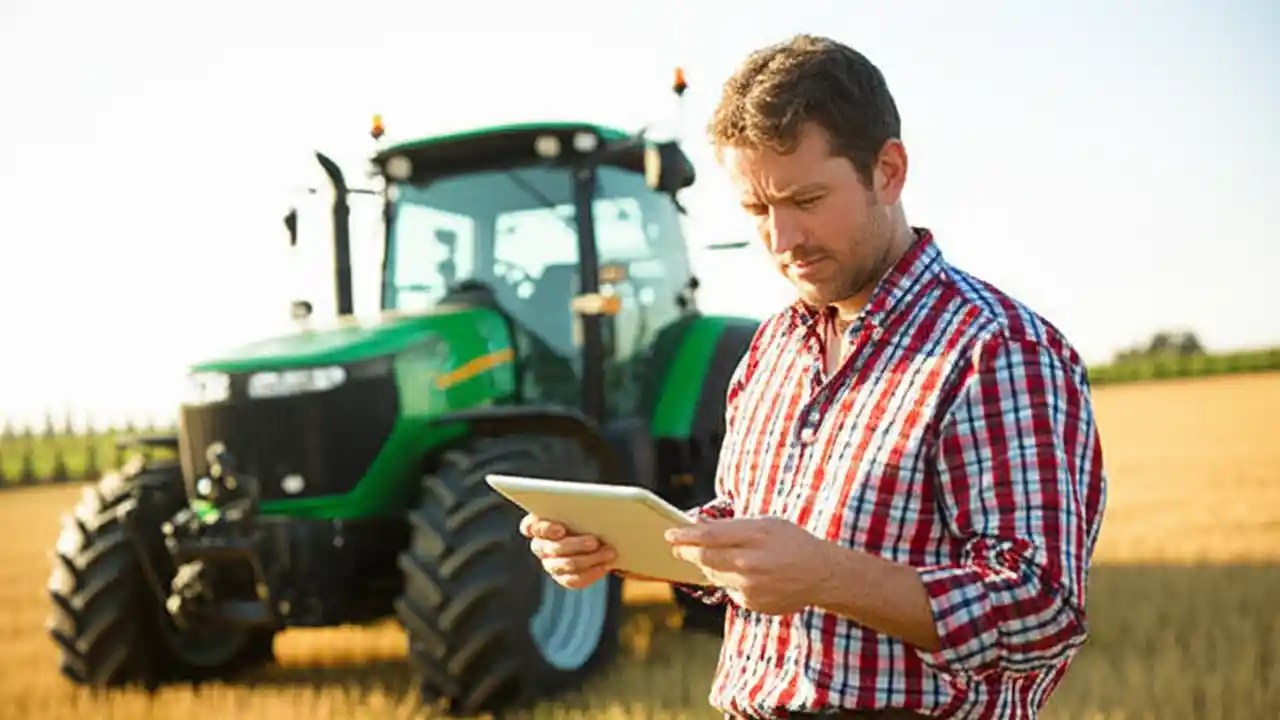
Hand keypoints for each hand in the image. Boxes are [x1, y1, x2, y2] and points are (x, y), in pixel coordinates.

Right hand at [519, 514, 616, 588]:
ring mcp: (550, 563)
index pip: (530, 527)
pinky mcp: (563, 577)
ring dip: (588, 560)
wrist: (598, 533)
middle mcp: (541, 545)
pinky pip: (573, 580)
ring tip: (608, 553)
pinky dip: (591, 574)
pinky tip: (605, 566)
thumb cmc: (585, 514)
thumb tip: (591, 504)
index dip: (545, 529)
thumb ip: (578, 506)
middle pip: (552, 548)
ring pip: (564, 566)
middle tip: (595, 541)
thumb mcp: (581, 506)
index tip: (561, 529)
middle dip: (575, 545)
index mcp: (538, 524)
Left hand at [665, 516, 833, 614]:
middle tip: (676, 547)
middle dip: (686, 552)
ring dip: (707, 565)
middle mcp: (750, 563)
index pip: (709, 536)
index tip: (669, 534)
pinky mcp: (752, 603)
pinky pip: (729, 590)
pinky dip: (728, 580)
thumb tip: (702, 526)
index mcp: (754, 537)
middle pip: (705, 558)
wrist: (820, 575)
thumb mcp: (766, 524)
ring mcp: (750, 587)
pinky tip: (742, 573)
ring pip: (714, 575)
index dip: (685, 535)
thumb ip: (734, 527)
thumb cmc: (792, 543)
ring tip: (708, 556)